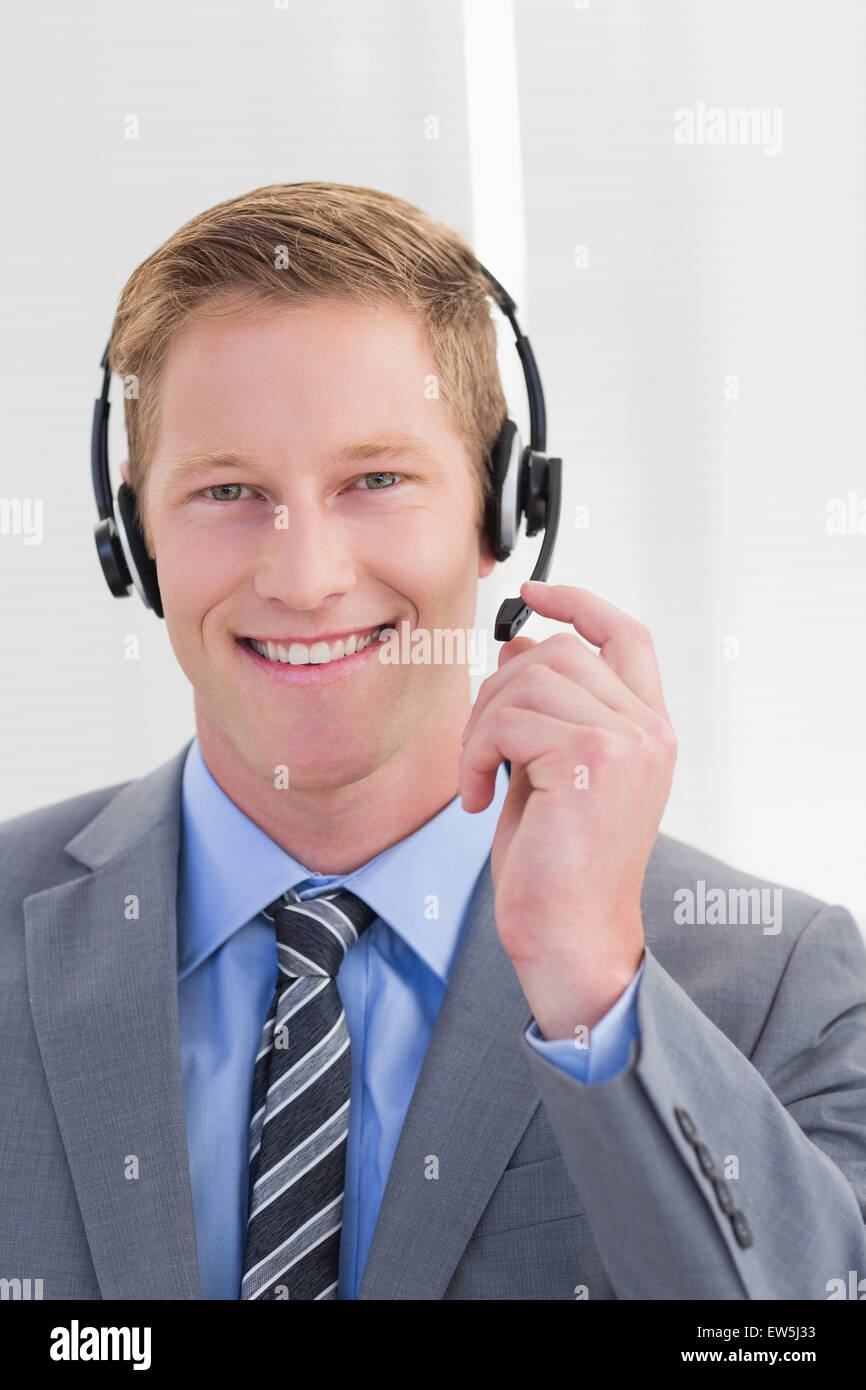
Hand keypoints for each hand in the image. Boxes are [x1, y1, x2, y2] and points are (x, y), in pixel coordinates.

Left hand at [459, 580, 676, 1038]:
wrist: (568, 936)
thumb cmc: (556, 865)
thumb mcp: (547, 771)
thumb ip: (544, 709)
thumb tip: (516, 645)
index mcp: (648, 730)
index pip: (626, 636)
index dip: (580, 604)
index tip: (532, 593)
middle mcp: (649, 730)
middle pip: (559, 652)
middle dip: (499, 686)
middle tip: (478, 746)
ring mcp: (628, 742)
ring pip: (529, 678)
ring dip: (482, 724)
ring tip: (478, 776)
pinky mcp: (594, 759)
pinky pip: (509, 719)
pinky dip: (475, 753)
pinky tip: (480, 800)